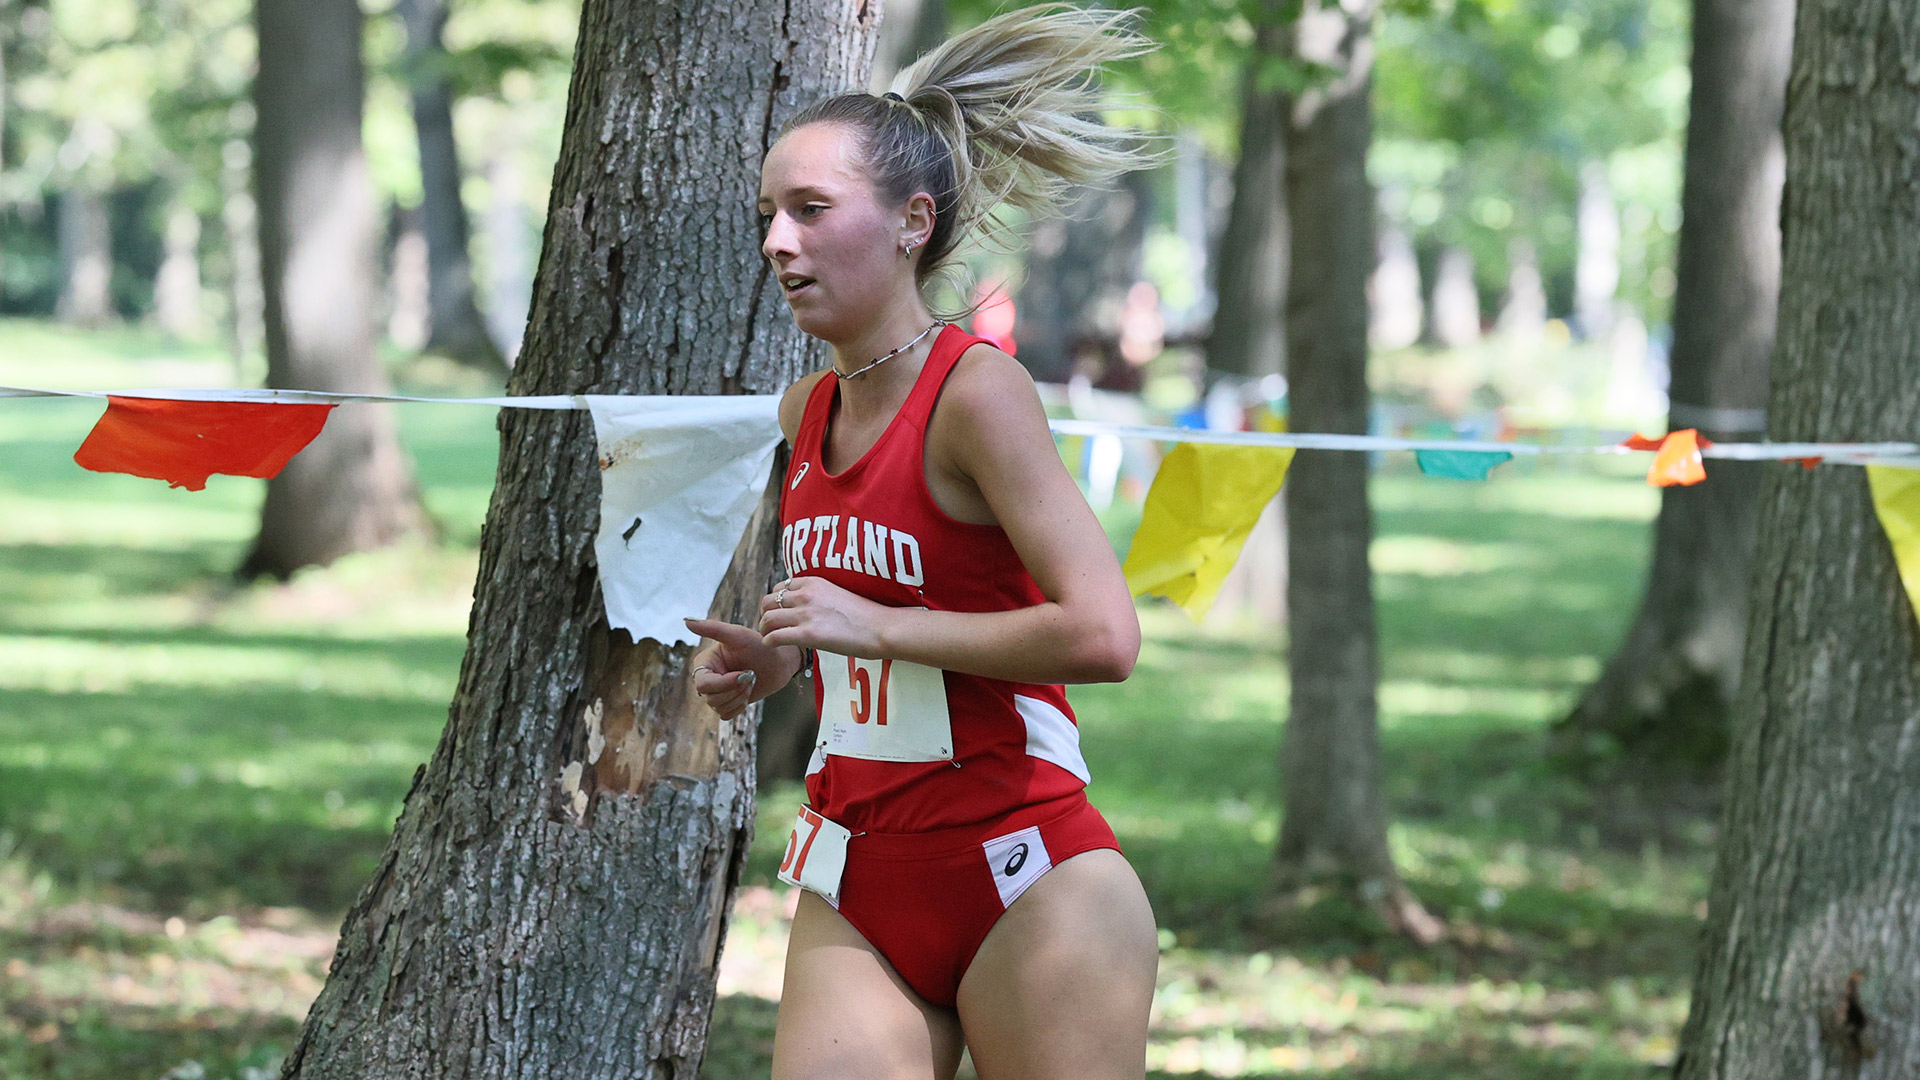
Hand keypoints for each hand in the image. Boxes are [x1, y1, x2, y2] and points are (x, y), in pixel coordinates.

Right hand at [684, 618, 799, 719]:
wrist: (779, 662)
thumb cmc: (759, 645)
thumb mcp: (737, 635)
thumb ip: (712, 628)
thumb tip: (686, 621)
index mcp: (704, 663)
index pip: (703, 684)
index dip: (724, 683)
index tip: (743, 674)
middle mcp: (707, 678)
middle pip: (711, 698)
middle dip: (735, 690)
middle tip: (750, 676)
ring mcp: (716, 692)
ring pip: (718, 708)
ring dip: (740, 697)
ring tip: (750, 682)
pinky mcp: (727, 703)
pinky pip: (726, 715)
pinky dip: (739, 707)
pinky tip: (748, 693)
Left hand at [757, 576, 890, 655]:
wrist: (881, 628)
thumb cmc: (866, 615)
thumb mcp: (838, 593)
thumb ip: (819, 596)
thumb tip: (808, 608)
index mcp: (814, 582)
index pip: (780, 587)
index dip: (776, 601)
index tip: (779, 612)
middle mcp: (806, 595)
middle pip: (769, 601)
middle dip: (765, 614)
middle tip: (769, 626)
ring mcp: (806, 614)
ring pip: (768, 618)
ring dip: (764, 629)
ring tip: (769, 637)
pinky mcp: (807, 634)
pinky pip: (775, 637)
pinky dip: (769, 642)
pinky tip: (773, 646)